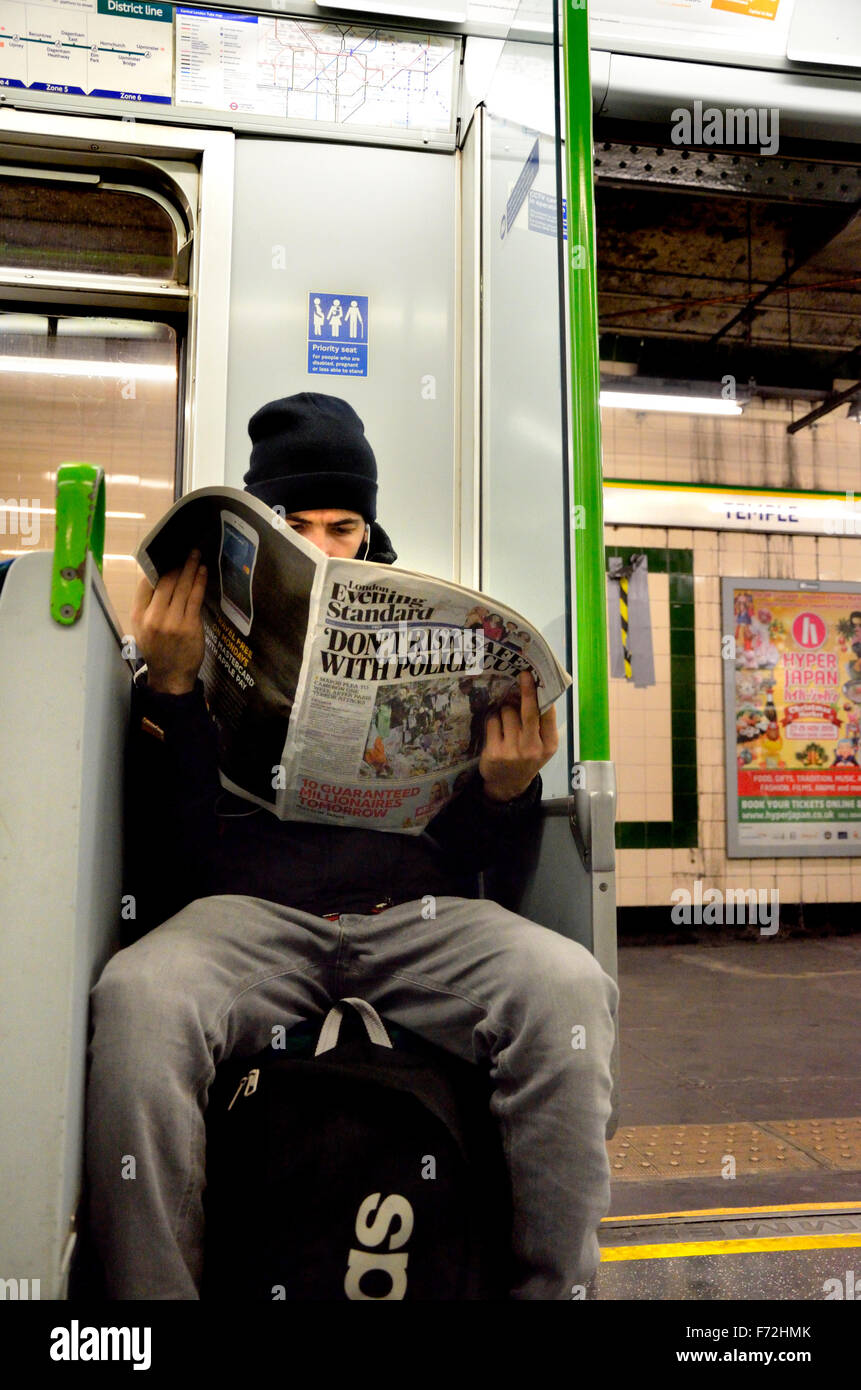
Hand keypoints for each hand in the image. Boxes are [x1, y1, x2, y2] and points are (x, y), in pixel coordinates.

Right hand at [130, 549, 206, 694]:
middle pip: (165, 581)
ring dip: (190, 567)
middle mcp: (153, 617)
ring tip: (195, 553)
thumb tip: (155, 576)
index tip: (166, 553)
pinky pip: (195, 597)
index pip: (145, 583)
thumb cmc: (159, 650)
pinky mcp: (189, 625)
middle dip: (176, 562)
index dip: (156, 566)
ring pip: (181, 586)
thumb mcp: (142, 628)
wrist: (170, 676)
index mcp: (139, 615)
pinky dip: (199, 581)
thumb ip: (147, 604)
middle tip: (185, 548)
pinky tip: (202, 571)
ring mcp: (172, 621)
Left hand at [478, 670, 558, 801]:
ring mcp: (512, 751)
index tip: (536, 678)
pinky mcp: (495, 752)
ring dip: (505, 710)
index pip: (547, 715)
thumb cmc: (527, 758)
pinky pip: (493, 722)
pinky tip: (497, 730)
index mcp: (548, 745)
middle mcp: (532, 748)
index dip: (541, 695)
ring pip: (507, 713)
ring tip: (507, 721)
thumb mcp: (543, 746)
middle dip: (526, 690)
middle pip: (528, 712)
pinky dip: (494, 720)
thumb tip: (534, 692)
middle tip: (524, 675)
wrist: (508, 785)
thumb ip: (542, 724)